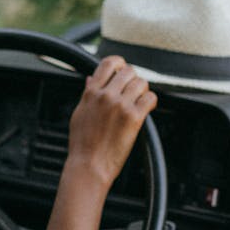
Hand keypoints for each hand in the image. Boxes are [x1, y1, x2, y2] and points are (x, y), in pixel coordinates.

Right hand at [65, 55, 157, 189]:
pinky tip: (146, 108)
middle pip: (128, 71)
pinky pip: (150, 98)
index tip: (122, 69)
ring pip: (141, 83)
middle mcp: (106, 96)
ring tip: (139, 101)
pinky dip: (151, 102)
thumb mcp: (79, 114)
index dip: (119, 63)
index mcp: (91, 92)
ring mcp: (120, 106)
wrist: (89, 165)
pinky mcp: (133, 118)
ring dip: (143, 90)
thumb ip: (88, 94)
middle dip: (133, 79)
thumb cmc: (82, 144)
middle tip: (133, 90)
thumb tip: (92, 79)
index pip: (108, 63)